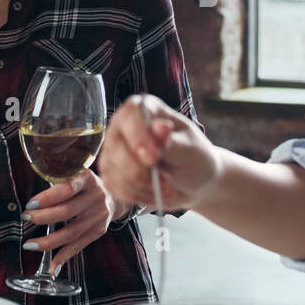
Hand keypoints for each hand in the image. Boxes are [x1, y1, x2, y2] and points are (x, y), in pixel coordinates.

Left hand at [24, 169, 121, 270]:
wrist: (115, 195)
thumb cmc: (86, 185)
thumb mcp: (77, 175)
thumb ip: (59, 181)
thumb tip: (33, 198)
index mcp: (88, 179)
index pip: (67, 188)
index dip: (48, 197)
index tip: (30, 204)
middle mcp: (96, 197)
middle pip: (67, 211)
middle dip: (42, 217)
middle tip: (26, 217)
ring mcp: (99, 216)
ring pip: (71, 232)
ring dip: (48, 241)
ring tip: (30, 244)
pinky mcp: (99, 231)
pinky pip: (79, 246)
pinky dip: (64, 257)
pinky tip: (52, 266)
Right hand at [98, 94, 221, 211]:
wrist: (192, 179)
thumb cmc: (193, 157)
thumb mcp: (190, 149)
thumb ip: (172, 140)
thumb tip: (159, 128)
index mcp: (145, 109)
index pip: (131, 113)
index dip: (139, 136)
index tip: (155, 157)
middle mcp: (123, 125)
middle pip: (117, 148)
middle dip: (142, 172)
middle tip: (167, 180)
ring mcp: (113, 149)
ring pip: (115, 172)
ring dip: (143, 186)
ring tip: (165, 186)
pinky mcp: (110, 172)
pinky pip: (115, 188)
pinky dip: (138, 195)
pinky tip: (154, 191)